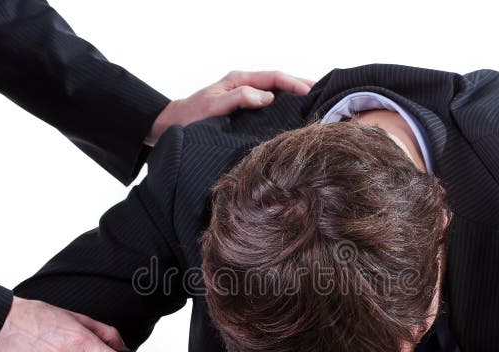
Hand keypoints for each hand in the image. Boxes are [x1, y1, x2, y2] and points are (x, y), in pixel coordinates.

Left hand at [146, 70, 313, 143]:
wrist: (174, 126)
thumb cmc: (191, 118)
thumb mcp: (213, 107)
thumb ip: (239, 99)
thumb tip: (268, 97)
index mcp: (239, 80)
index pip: (273, 77)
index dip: (293, 83)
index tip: (309, 92)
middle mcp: (245, 86)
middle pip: (279, 81)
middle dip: (301, 86)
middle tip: (324, 94)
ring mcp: (246, 97)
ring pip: (277, 92)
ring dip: (296, 97)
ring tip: (317, 104)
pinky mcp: (245, 110)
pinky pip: (270, 105)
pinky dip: (286, 107)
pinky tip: (296, 116)